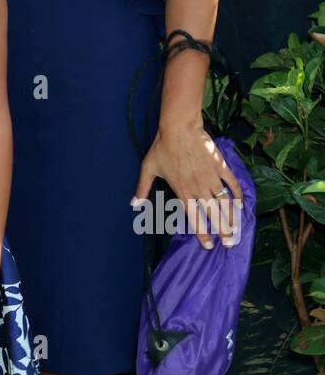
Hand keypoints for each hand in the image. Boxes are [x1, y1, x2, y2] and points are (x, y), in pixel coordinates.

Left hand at [132, 119, 243, 247]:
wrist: (179, 128)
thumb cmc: (162, 148)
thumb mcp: (148, 168)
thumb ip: (142, 188)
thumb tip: (133, 205)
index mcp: (183, 192)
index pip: (194, 218)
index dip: (202, 234)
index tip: (209, 246)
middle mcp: (199, 189)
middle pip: (213, 214)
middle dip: (222, 231)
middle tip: (229, 244)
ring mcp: (211, 178)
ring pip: (224, 202)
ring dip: (231, 217)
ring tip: (236, 229)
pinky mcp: (220, 167)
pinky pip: (232, 184)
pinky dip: (238, 194)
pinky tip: (241, 204)